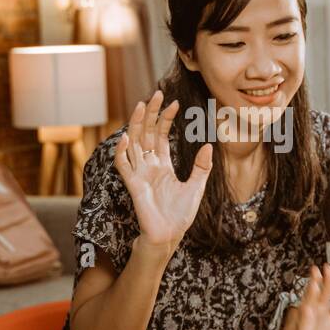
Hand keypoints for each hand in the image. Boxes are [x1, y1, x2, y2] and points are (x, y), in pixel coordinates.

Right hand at [114, 91, 211, 250]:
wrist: (169, 235)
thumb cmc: (180, 215)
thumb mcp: (196, 187)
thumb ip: (201, 167)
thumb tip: (208, 146)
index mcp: (162, 165)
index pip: (160, 135)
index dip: (165, 119)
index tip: (175, 103)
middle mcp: (148, 165)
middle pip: (145, 133)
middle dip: (149, 113)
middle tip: (156, 94)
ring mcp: (139, 173)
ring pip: (133, 143)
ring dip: (135, 124)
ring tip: (141, 105)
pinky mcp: (133, 185)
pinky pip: (123, 165)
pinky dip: (122, 151)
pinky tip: (126, 137)